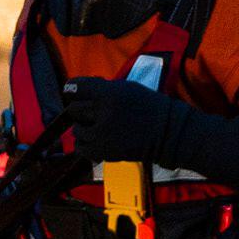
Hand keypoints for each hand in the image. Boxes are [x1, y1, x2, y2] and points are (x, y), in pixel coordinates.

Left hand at [61, 73, 186, 163]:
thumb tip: (78, 91)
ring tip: (97, 127)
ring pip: (76, 130)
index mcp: (109, 93)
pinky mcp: (104, 151)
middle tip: (91, 112)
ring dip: (83, 128)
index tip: (72, 91)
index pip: (76, 87)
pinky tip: (95, 140)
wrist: (166, 132)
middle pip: (74, 109)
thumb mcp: (127, 88)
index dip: (73, 88)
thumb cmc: (148, 107)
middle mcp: (103, 113)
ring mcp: (102, 134)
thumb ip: (102, 88)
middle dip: (81, 110)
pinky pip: (81, 148)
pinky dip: (85, 144)